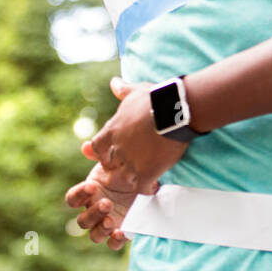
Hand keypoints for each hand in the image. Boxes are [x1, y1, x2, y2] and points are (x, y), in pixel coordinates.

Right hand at [65, 160, 137, 249]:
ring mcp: (106, 224)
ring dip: (101, 229)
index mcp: (88, 194)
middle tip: (107, 203)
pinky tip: (122, 232)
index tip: (91, 186)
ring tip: (112, 220)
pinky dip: (115, 240)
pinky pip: (113, 244)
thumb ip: (100, 153)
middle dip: (93, 213)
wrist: (146, 179)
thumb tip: (86, 147)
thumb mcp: (114, 159)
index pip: (72, 199)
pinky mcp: (120, 232)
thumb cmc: (124, 169)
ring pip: (94, 235)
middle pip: (83, 221)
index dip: (79, 194)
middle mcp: (93, 211)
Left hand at [85, 76, 186, 195]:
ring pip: (122, 179)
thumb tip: (114, 82)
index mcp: (112, 130)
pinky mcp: (146, 171)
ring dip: (130, 180)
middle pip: (109, 165)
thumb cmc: (155, 98)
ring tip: (140, 179)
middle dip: (116, 168)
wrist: (174, 111)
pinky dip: (146, 188)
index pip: (97, 147)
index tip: (110, 154)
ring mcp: (131, 161)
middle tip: (127, 168)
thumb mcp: (136, 92)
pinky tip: (153, 186)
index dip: (102, 152)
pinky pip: (141, 187)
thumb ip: (123, 90)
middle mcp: (118, 148)